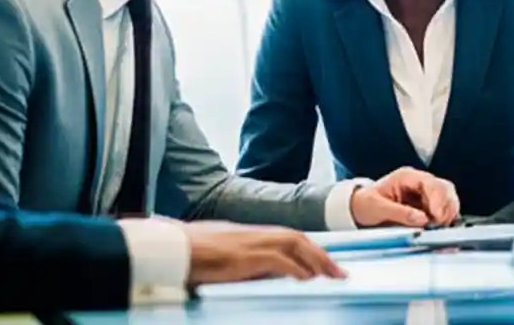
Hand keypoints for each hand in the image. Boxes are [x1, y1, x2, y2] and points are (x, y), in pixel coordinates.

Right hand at [182, 221, 344, 285]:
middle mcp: (255, 234)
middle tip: (339, 273)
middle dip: (321, 255)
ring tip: (332, 276)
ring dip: (316, 260)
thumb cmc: (192, 253)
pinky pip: (278, 261)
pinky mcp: (246, 256)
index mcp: (251, 234)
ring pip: (294, 244)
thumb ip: (244, 260)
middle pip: (297, 238)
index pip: (288, 237)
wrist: (174, 248)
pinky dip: (295, 269)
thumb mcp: (224, 253)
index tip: (325, 264)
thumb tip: (260, 272)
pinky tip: (306, 279)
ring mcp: (251, 242)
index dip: (310, 249)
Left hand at [350, 167, 459, 226]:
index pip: (430, 183)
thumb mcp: (377, 208)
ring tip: (436, 228)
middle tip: (438, 225)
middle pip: (445, 189)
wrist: (360, 209)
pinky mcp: (428, 206)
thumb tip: (422, 219)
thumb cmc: (366, 204)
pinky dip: (445, 220)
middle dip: (446, 208)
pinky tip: (438, 229)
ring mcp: (425, 194)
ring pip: (448, 199)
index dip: (437, 199)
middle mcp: (419, 182)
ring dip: (447, 215)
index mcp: (407, 177)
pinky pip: (444, 211)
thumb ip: (400, 213)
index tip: (436, 216)